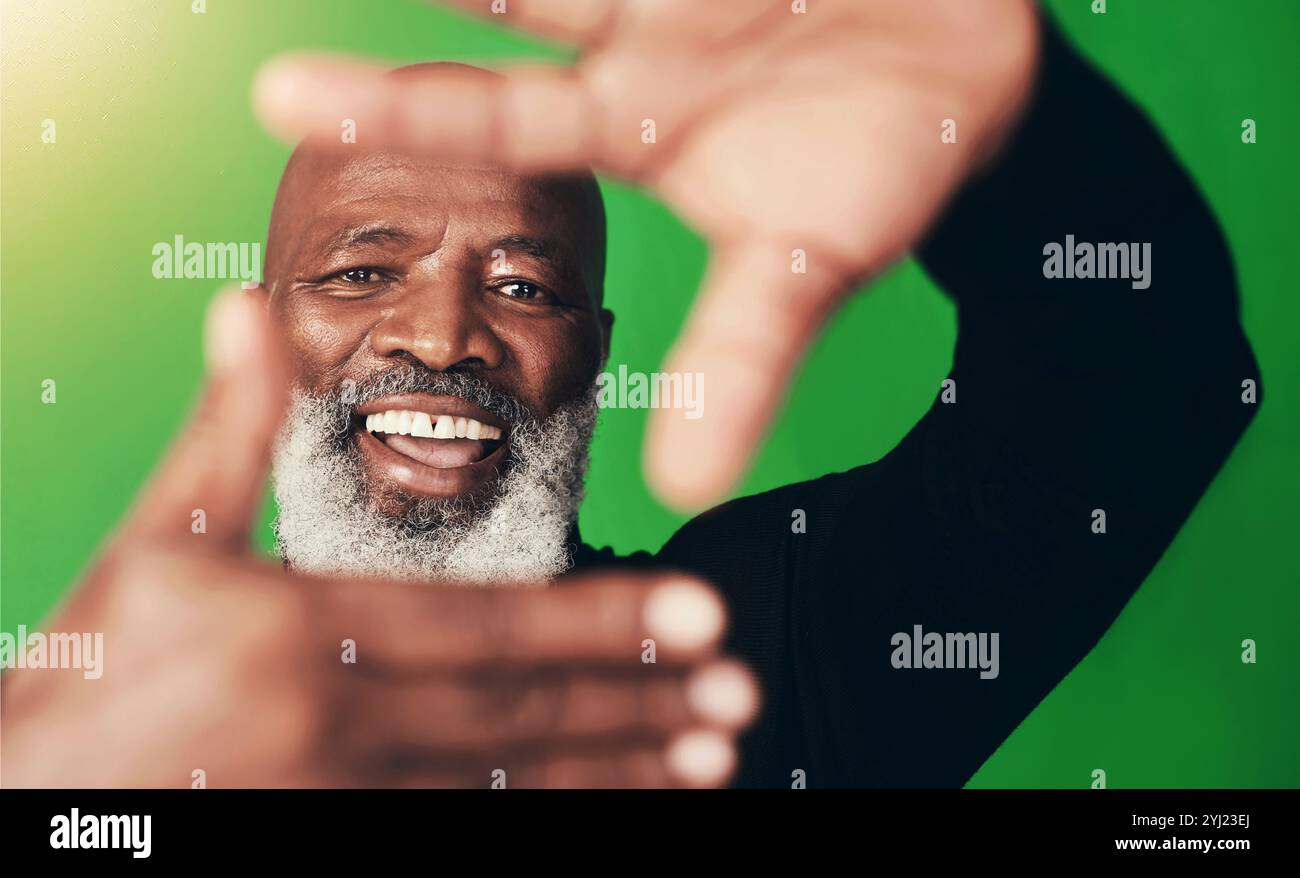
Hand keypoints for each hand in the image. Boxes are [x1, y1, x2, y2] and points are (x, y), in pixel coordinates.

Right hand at [0, 287, 756, 788]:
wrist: (29, 799)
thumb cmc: (90, 674)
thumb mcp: (154, 544)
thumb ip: (224, 433)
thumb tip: (240, 306)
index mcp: (304, 630)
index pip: (490, 624)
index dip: (602, 619)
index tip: (700, 615)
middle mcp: (339, 722)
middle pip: (522, 712)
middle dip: (638, 701)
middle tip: (736, 696)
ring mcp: (342, 799)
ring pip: (511, 786)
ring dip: (616, 770)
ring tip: (706, 762)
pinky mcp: (336, 841)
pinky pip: (465, 834)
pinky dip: (545, 817)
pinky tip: (610, 806)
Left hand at [251, 0, 1038, 508]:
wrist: (975, 71)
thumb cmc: (882, 167)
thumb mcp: (805, 266)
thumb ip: (743, 362)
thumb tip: (688, 490)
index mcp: (631, 121)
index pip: (491, 114)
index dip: (395, 105)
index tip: (280, 95)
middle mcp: (631, 32)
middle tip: (260, 26)